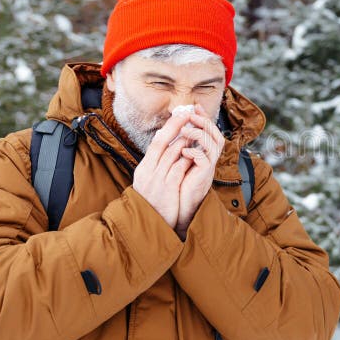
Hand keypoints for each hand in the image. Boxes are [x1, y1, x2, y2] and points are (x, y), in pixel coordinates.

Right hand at [132, 112, 192, 229]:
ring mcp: (157, 180)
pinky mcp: (167, 189)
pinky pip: (178, 169)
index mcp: (144, 169)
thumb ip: (158, 168)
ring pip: (171, 153)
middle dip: (176, 126)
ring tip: (194, 130)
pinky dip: (186, 158)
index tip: (179, 115)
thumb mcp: (150, 184)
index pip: (156, 142)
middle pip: (162, 143)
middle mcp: (148, 172)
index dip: (168, 127)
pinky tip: (195, 152)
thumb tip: (171, 149)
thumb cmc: (153, 205)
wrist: (147, 226)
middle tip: (188, 113)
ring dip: (184, 140)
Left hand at [175, 105, 225, 238]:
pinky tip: (184, 151)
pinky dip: (195, 152)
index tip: (194, 107)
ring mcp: (209, 166)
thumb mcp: (179, 159)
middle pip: (216, 134)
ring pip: (214, 143)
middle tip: (191, 115)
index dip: (204, 117)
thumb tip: (172, 128)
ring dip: (199, 134)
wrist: (181, 204)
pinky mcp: (205, 175)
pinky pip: (205, 159)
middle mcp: (210, 157)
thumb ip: (179, 145)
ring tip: (184, 131)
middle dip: (204, 122)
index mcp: (204, 151)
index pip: (209, 130)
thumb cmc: (179, 182)